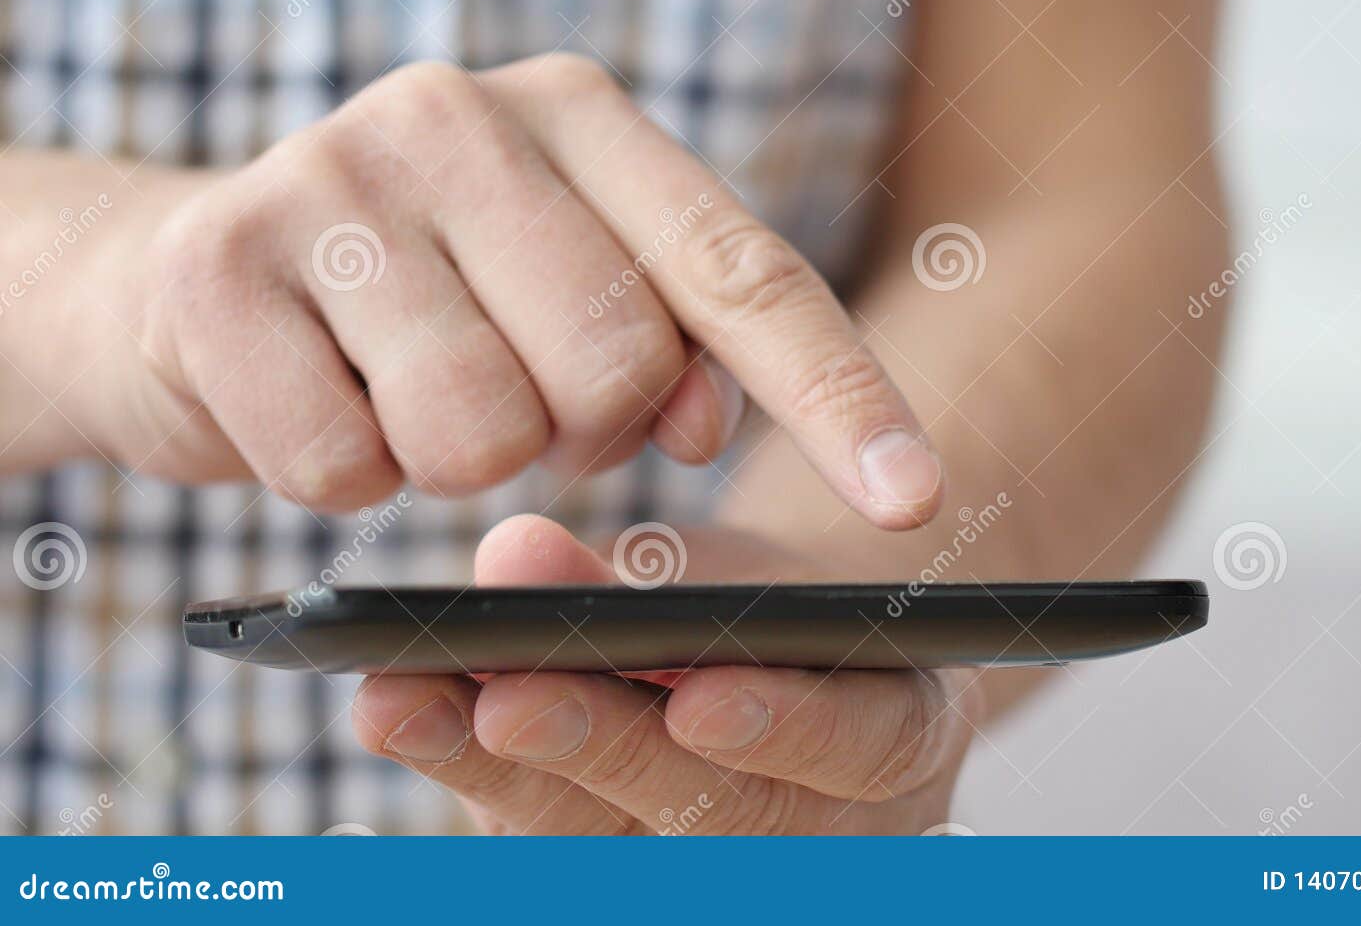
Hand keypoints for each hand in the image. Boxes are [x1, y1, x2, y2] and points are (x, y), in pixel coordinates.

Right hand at [90, 56, 939, 525]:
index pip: (744, 275)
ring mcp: (331, 178)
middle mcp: (462, 116)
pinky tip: (314, 402)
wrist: (187, 279)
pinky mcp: (218, 266)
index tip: (914, 503)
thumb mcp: (563, 296)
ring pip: (480, 434)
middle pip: (615, 368)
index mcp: (582, 119)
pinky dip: (341, 478)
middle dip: (576, 436)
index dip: (837, 400)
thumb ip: (668, 347)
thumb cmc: (422, 301)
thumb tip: (703, 424)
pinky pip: (343, 467)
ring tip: (404, 396)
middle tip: (517, 407)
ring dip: (452, 460)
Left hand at [351, 515, 981, 833]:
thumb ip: (636, 572)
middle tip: (508, 704)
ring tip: (403, 704)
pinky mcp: (632, 866)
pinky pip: (555, 846)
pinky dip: (470, 781)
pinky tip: (400, 717)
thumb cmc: (773, 603)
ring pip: (615, 843)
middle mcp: (823, 824)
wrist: (784, 664)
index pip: (860, 744)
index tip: (701, 699)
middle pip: (720, 812)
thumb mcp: (735, 569)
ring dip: (500, 775)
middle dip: (605, 754)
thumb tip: (512, 556)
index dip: (784, 728)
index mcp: (896, 730)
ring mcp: (727, 863)